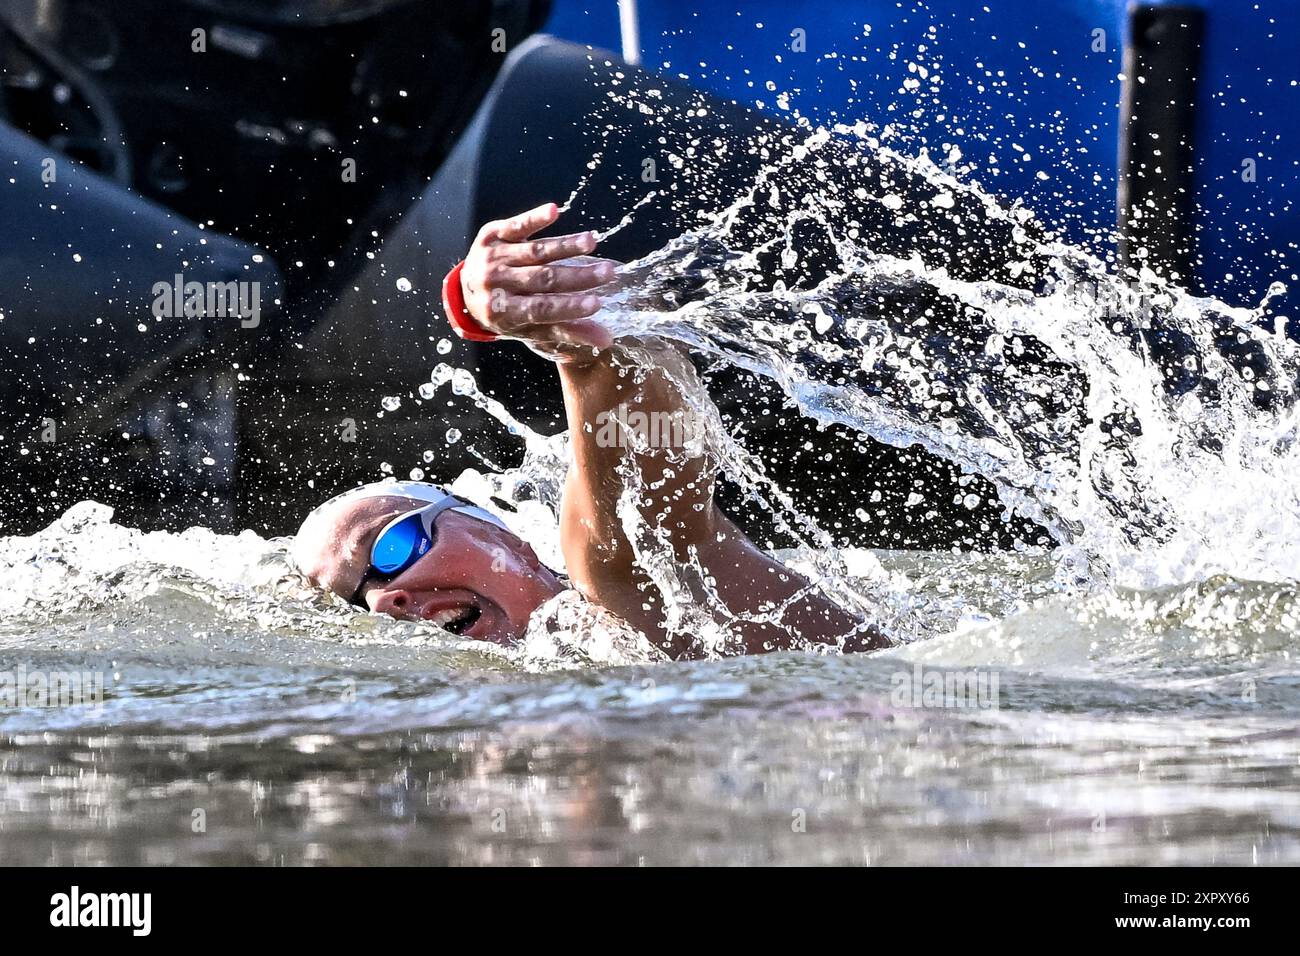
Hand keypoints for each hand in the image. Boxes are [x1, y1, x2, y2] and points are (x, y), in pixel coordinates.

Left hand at [461, 202, 618, 359]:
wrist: (465, 291)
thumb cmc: (506, 314)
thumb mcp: (530, 329)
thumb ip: (566, 332)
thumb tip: (606, 339)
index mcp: (504, 312)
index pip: (541, 309)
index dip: (569, 307)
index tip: (597, 303)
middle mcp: (496, 284)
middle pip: (542, 279)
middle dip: (578, 277)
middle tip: (607, 272)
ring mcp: (493, 257)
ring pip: (535, 251)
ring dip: (565, 245)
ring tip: (591, 241)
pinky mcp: (492, 235)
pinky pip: (516, 226)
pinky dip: (534, 219)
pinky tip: (554, 211)